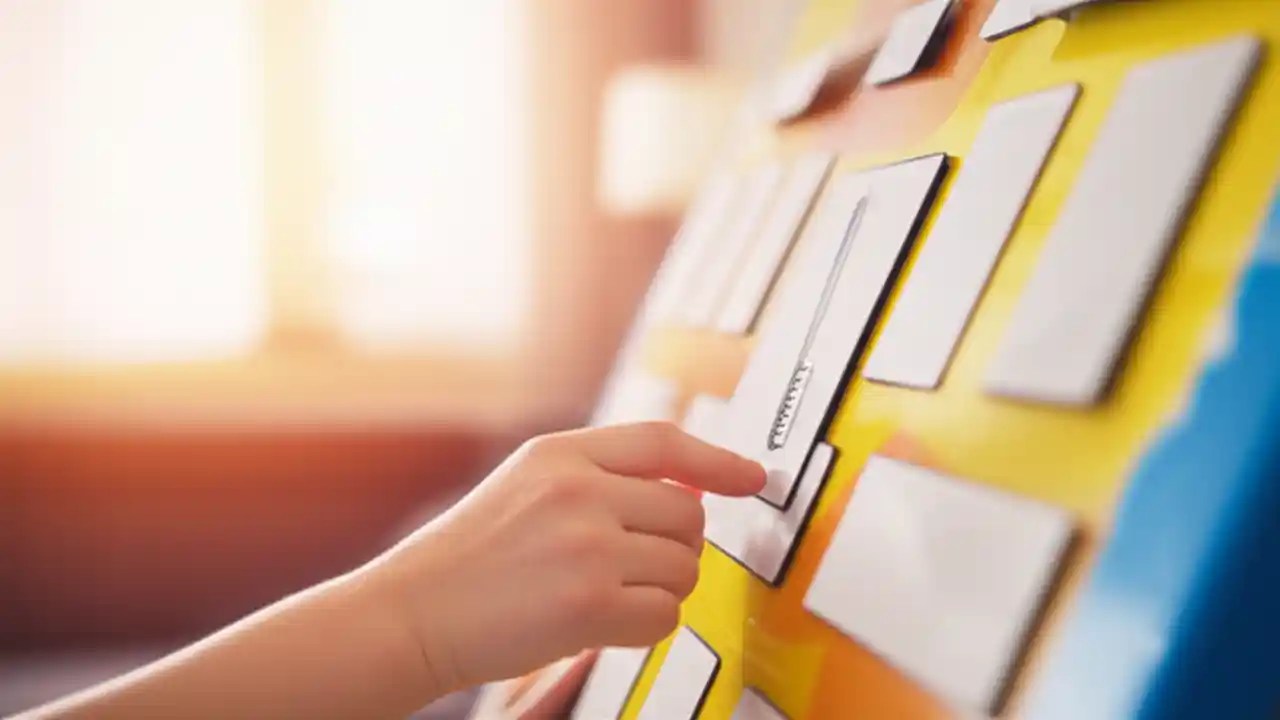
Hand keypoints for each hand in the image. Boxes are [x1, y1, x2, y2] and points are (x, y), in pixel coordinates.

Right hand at [363, 422, 764, 693]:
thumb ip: (597, 476)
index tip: (753, 476)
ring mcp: (585, 545)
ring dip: (658, 590)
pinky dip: (645, 628)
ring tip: (602, 596)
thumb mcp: (525, 485)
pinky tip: (601, 625)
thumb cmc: (470, 559)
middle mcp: (577, 489)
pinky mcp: (588, 604)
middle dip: (673, 548)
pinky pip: (665, 616)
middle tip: (628, 569)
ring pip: (682, 568)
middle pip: (687, 513)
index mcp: (561, 453)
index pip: (663, 442)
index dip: (717, 459)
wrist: (412, 614)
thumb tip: (688, 490)